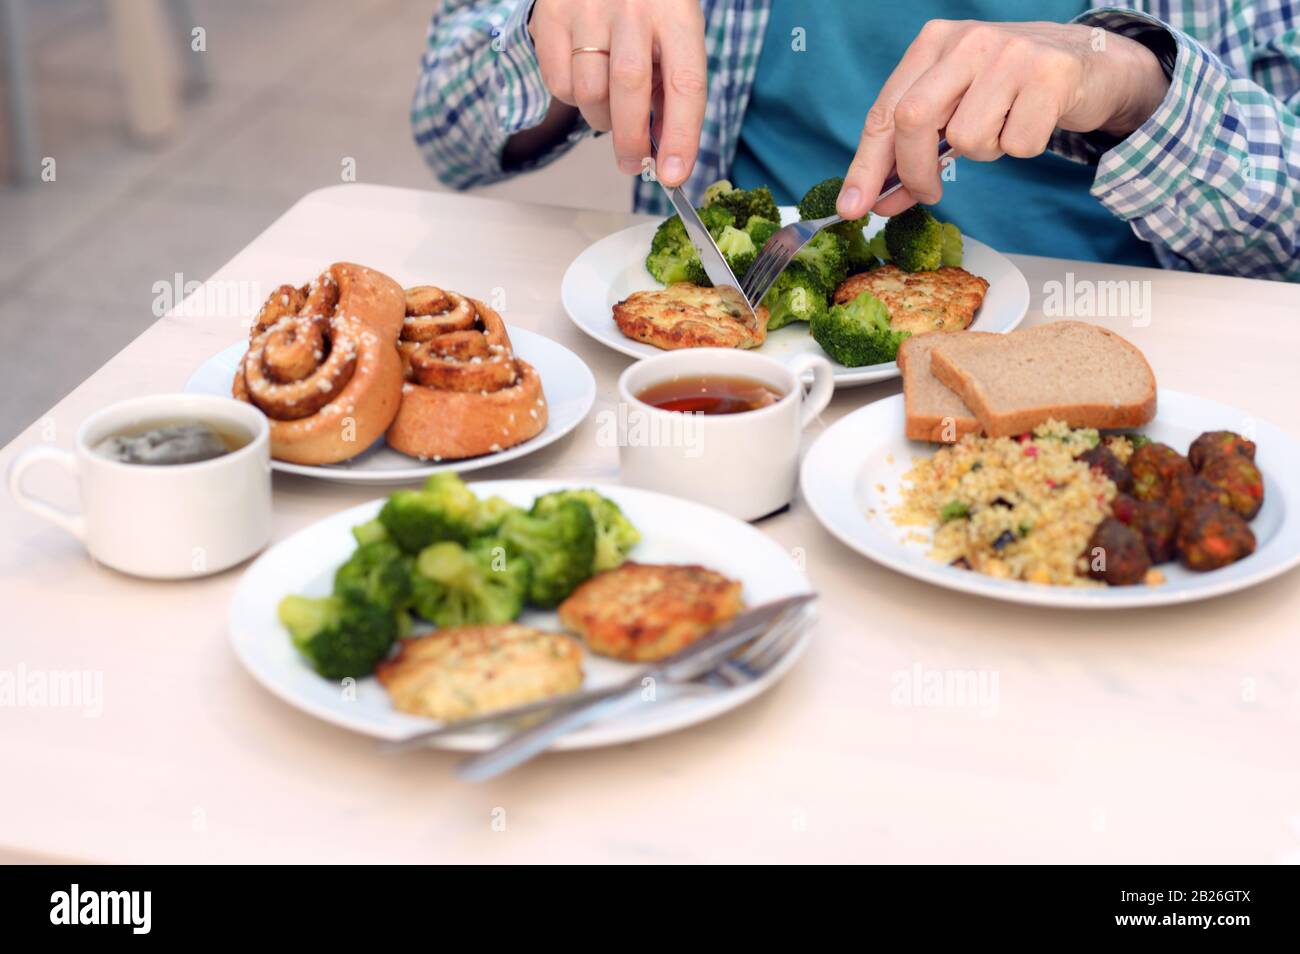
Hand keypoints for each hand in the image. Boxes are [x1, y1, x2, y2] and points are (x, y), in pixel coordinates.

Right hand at [529, 0, 707, 185]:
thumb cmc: (648, 1)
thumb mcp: (674, 31)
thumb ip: (672, 85)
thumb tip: (664, 148)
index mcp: (676, 11)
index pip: (685, 83)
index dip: (681, 136)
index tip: (673, 174)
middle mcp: (632, 6)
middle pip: (629, 89)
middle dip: (631, 140)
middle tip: (632, 163)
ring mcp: (587, 7)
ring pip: (589, 91)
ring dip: (601, 118)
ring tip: (610, 106)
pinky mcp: (551, 14)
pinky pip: (558, 83)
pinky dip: (573, 98)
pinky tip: (586, 80)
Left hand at [837, 20, 1168, 218]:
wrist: (1092, 62)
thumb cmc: (1011, 90)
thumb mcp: (956, 108)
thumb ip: (916, 150)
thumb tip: (877, 202)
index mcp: (934, 42)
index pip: (885, 112)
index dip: (866, 165)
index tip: (852, 208)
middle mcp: (967, 40)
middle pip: (913, 120)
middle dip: (914, 172)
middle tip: (929, 194)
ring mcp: (1010, 53)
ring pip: (968, 139)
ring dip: (984, 153)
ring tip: (1003, 128)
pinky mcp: (1051, 74)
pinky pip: (1016, 145)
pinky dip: (1021, 148)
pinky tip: (1033, 121)